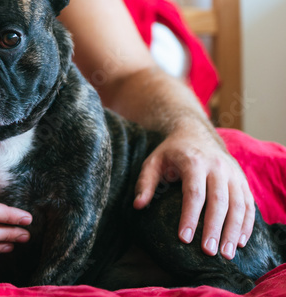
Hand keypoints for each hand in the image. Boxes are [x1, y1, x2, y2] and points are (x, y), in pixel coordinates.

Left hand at [133, 129, 254, 259]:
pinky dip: (247, 224)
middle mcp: (217, 167)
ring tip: (226, 253)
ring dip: (234, 231)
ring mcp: (233, 173)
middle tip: (208, 252)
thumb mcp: (154, 162)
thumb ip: (145, 183)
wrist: (196, 133)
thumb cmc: (172, 152)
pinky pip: (249, 204)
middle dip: (214, 228)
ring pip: (238, 205)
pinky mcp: (243, 180)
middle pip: (219, 201)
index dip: (190, 216)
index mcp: (194, 161)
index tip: (184, 238)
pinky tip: (240, 242)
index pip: (194, 193)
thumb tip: (138, 206)